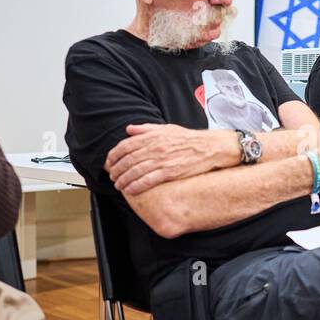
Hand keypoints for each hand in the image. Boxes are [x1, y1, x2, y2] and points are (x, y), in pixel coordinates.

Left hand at [106, 124, 234, 195]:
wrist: (209, 147)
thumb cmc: (189, 139)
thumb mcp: (167, 128)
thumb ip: (146, 129)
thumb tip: (129, 129)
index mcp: (152, 136)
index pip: (126, 145)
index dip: (114, 155)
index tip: (109, 162)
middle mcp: (155, 147)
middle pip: (128, 159)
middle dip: (116, 170)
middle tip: (112, 176)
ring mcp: (162, 160)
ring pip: (135, 171)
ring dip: (123, 180)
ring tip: (118, 185)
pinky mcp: (169, 172)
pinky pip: (148, 180)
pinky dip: (136, 186)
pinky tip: (130, 190)